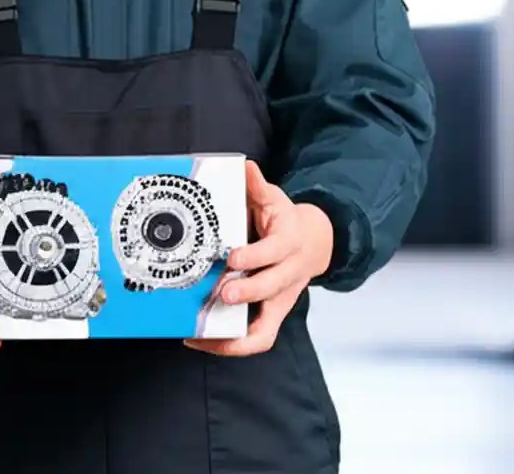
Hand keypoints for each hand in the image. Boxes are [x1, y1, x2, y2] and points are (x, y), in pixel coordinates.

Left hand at [185, 160, 332, 356]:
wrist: (313, 245)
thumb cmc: (283, 222)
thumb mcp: (273, 200)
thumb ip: (257, 187)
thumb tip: (245, 166)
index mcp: (288, 243)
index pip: (275, 252)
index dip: (255, 256)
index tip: (231, 257)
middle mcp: (288, 276)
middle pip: (271, 289)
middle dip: (245, 293)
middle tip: (220, 293)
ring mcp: (280, 300)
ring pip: (265, 329)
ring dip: (234, 337)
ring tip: (201, 334)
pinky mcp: (272, 316)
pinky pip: (257, 340)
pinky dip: (230, 346)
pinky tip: (200, 340)